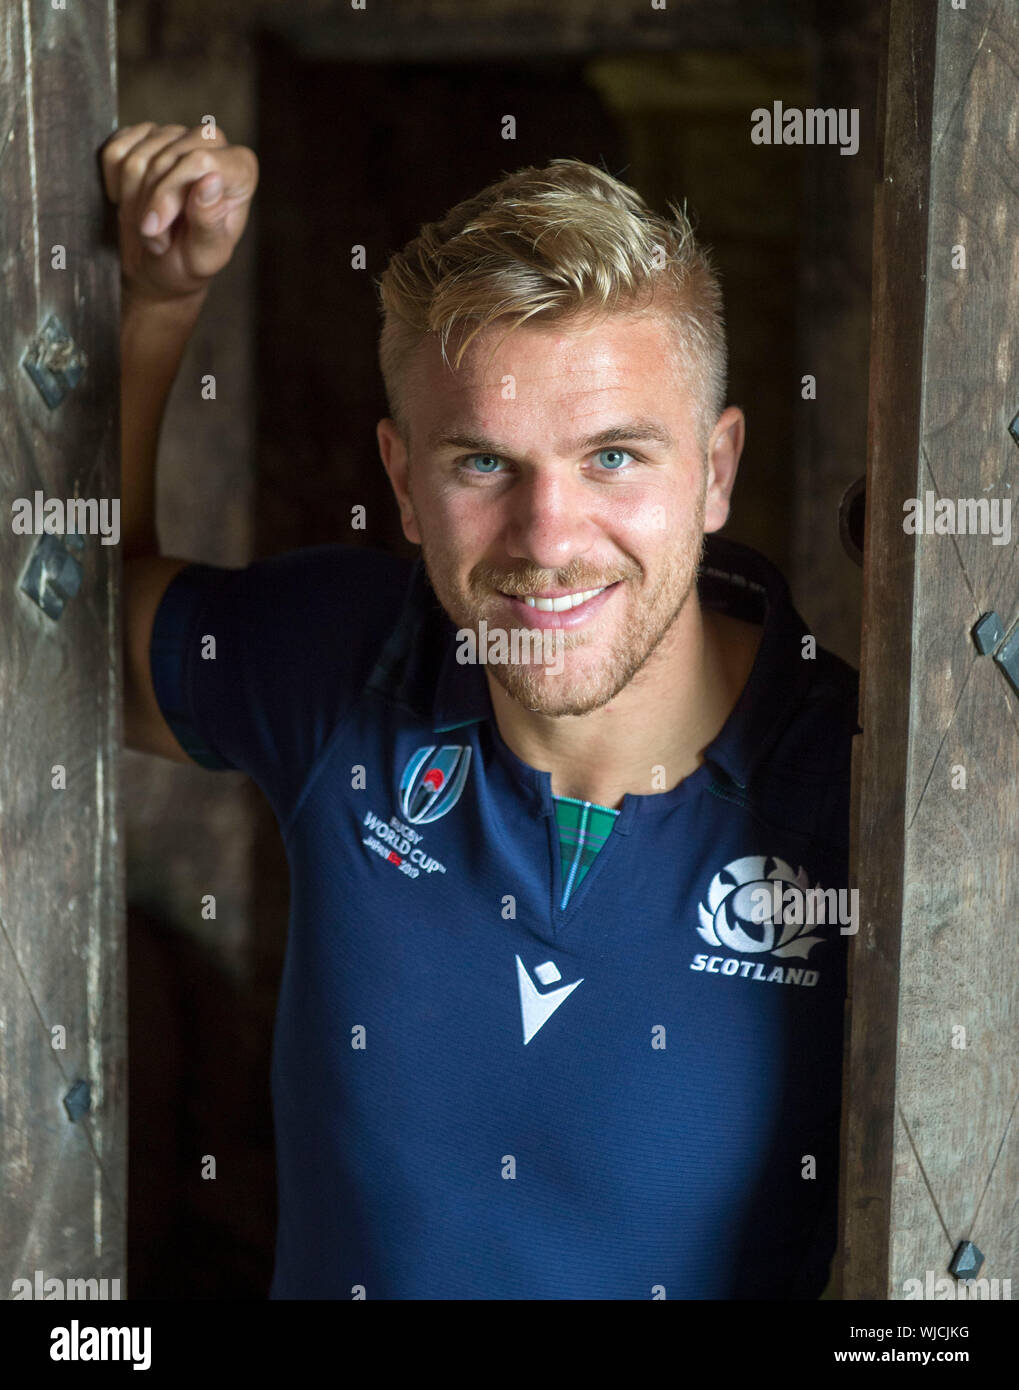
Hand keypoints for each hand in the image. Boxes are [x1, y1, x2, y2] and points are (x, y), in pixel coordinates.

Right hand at [101, 122, 258, 305]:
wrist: (156, 263)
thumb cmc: (188, 262)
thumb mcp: (203, 255)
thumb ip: (209, 221)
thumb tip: (211, 180)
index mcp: (240, 170)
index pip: (199, 160)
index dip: (167, 194)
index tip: (154, 228)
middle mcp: (212, 144)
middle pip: (164, 159)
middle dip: (149, 203)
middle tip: (154, 237)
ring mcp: (176, 135)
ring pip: (137, 157)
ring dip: (132, 201)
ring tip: (148, 227)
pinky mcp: (143, 135)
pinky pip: (115, 150)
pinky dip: (114, 182)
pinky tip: (129, 201)